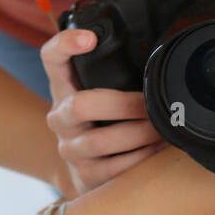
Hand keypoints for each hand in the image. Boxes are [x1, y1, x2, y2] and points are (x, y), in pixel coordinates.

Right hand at [41, 28, 166, 195]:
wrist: (84, 167)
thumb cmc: (101, 119)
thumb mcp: (99, 91)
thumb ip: (116, 71)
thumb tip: (161, 52)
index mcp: (63, 86)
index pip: (51, 57)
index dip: (66, 44)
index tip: (91, 38)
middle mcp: (59, 117)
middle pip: (81, 105)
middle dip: (124, 105)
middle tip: (153, 104)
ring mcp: (69, 148)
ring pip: (99, 142)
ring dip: (139, 135)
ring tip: (163, 130)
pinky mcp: (84, 176)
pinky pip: (113, 169)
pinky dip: (141, 159)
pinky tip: (158, 150)